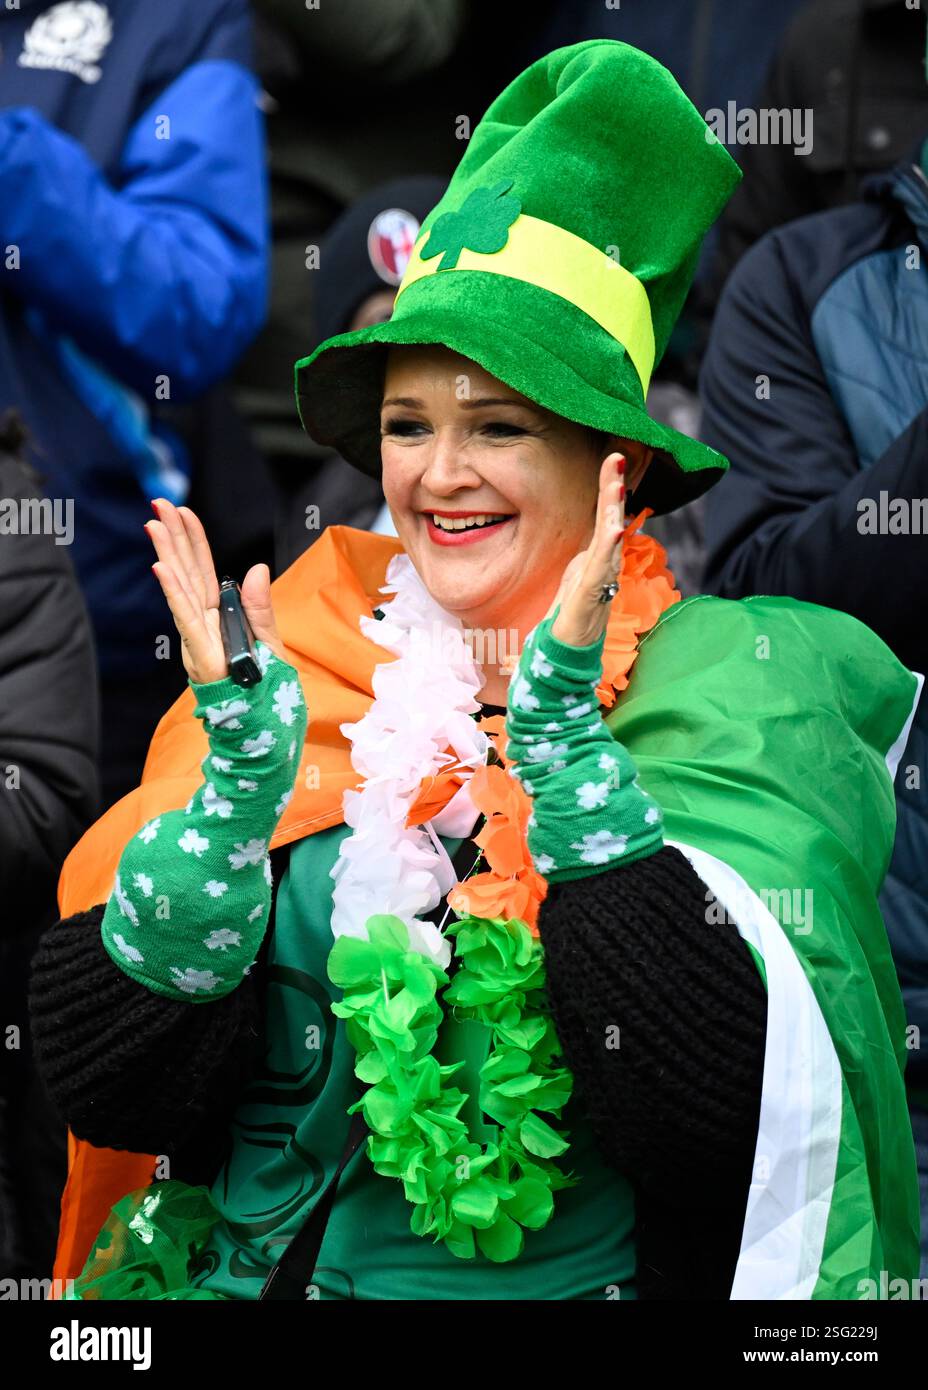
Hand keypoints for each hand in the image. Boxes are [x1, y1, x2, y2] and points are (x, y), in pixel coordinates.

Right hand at [145, 499, 284, 683]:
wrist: (259, 720)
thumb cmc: (261, 684)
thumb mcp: (269, 639)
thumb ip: (260, 605)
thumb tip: (257, 567)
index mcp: (218, 613)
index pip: (203, 568)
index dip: (193, 540)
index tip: (183, 512)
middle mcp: (202, 620)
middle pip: (186, 570)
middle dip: (173, 536)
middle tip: (158, 504)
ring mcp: (196, 634)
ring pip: (180, 587)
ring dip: (166, 554)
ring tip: (153, 525)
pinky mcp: (198, 651)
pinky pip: (185, 616)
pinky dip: (173, 591)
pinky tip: (162, 568)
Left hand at [547, 453, 624, 646]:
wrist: (568, 649)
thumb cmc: (571, 614)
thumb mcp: (575, 574)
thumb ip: (585, 556)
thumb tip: (591, 540)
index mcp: (597, 554)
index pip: (605, 514)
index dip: (609, 487)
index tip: (612, 458)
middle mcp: (604, 562)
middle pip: (611, 518)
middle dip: (613, 488)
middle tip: (616, 458)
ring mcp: (601, 577)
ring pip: (610, 538)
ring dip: (613, 511)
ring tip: (616, 486)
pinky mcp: (592, 592)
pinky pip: (602, 566)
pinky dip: (610, 547)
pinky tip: (616, 529)